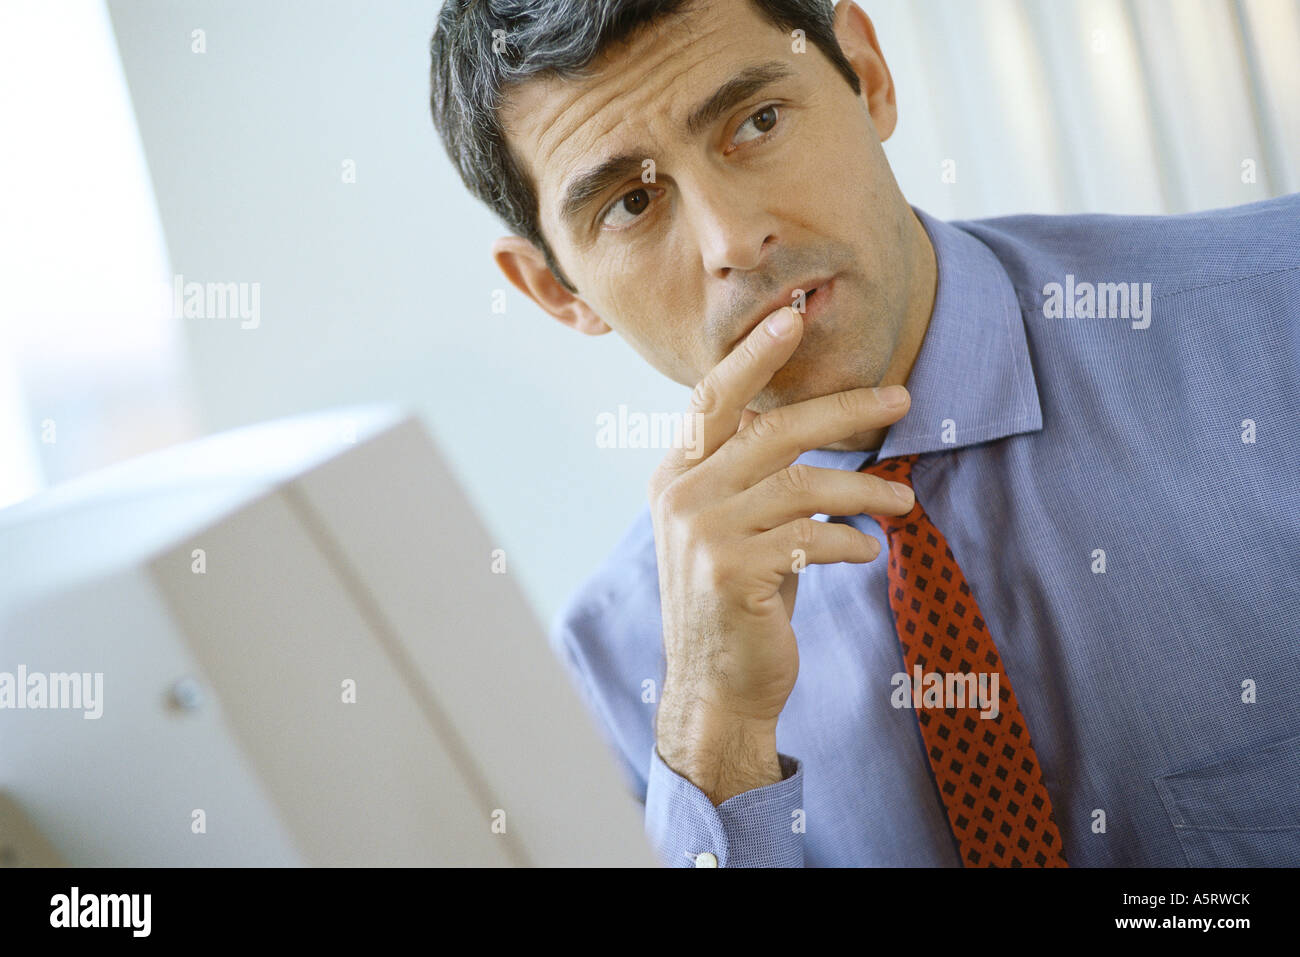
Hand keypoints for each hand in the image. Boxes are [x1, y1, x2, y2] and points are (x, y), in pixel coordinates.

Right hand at [647, 304, 913, 801]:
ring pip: (804, 485)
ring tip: (904, 500)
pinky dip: (850, 541)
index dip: (752, 356)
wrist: (714, 687)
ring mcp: (702, 533)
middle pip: (773, 430)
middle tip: (901, 398)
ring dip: (866, 489)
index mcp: (676, 475)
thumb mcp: (729, 528)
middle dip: (844, 409)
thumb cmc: (735, 601)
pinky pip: (812, 537)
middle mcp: (681, 495)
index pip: (713, 399)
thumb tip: (807, 425)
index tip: (792, 318)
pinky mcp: (732, 573)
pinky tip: (867, 551)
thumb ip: (749, 478)